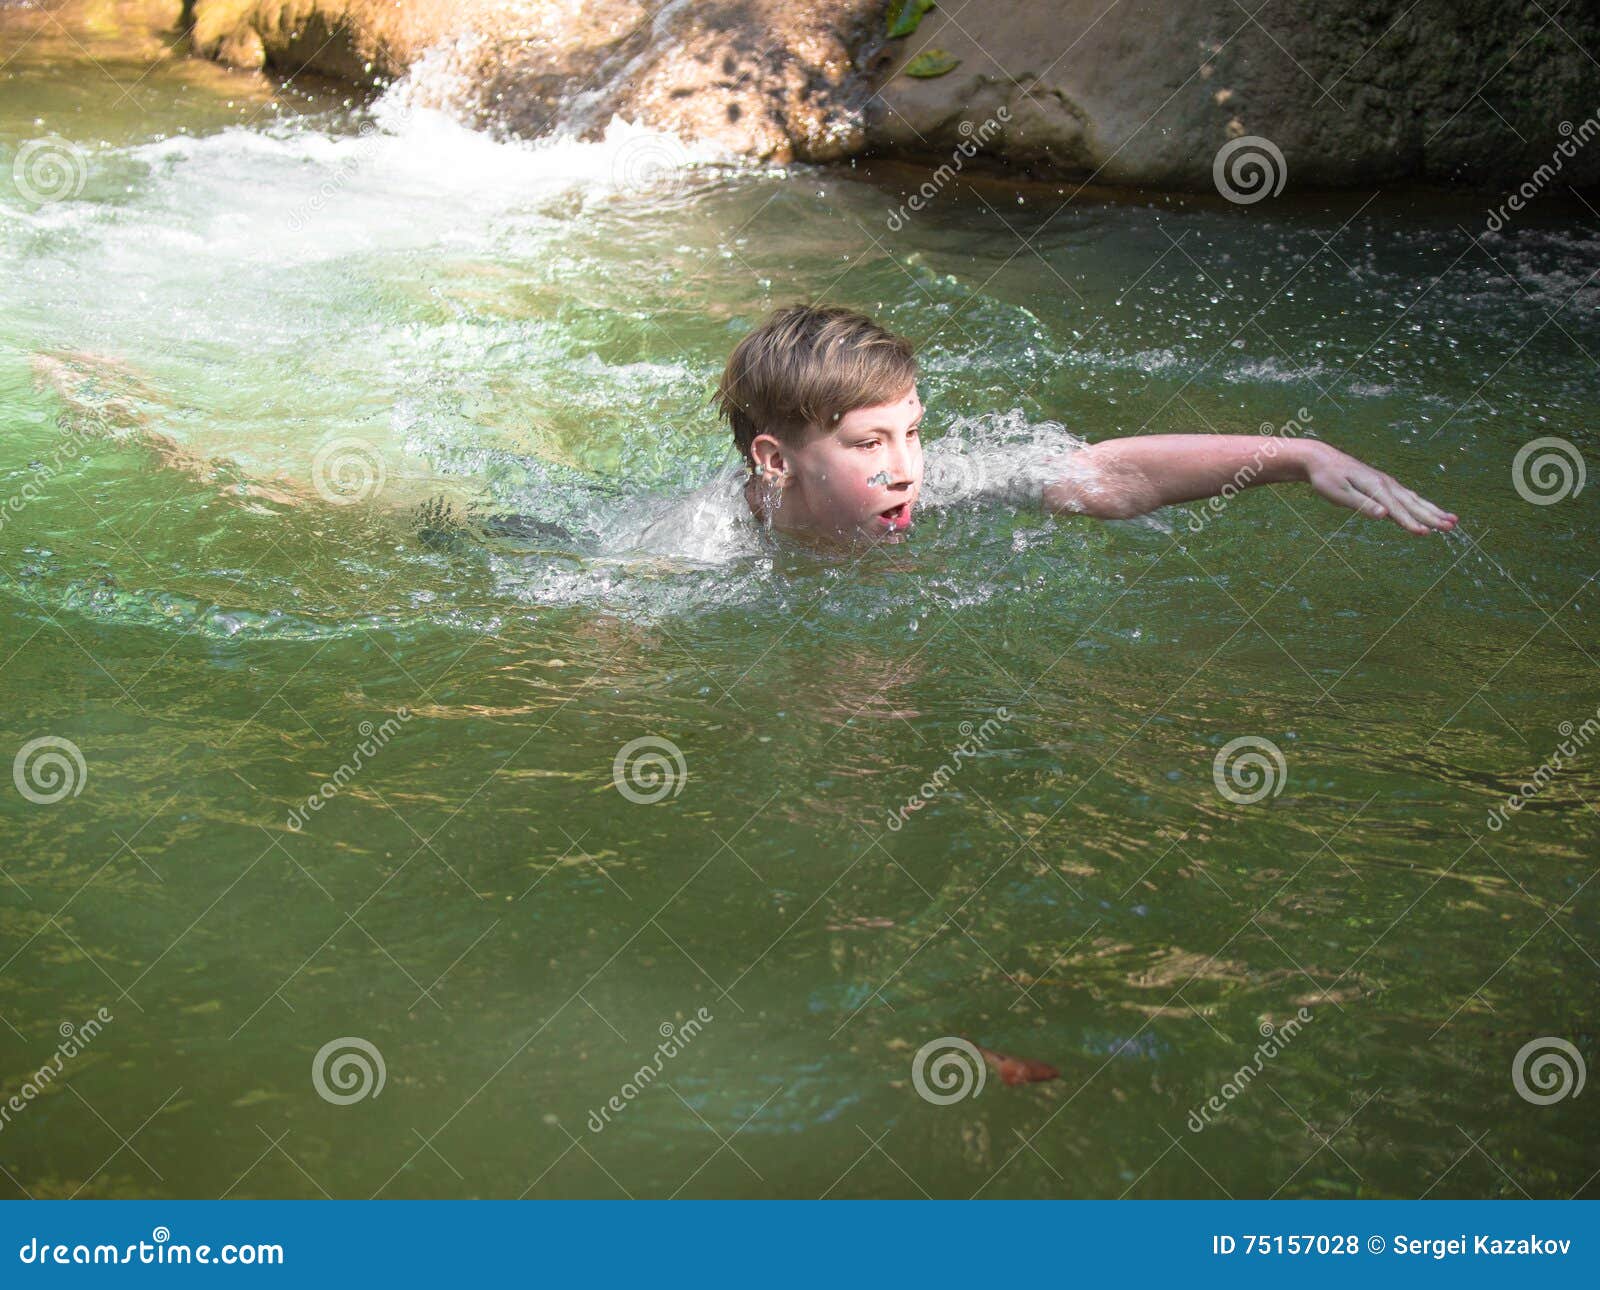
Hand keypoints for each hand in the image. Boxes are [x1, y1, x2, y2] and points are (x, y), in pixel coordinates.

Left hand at [1301, 443, 1457, 534]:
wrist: (1321, 459)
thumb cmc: (1327, 478)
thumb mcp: (1339, 494)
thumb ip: (1362, 505)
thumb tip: (1384, 515)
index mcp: (1376, 487)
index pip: (1397, 510)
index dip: (1411, 522)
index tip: (1425, 533)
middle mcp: (1386, 484)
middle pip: (1413, 504)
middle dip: (1433, 516)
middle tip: (1452, 527)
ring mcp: (1387, 484)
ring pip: (1414, 500)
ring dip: (1433, 511)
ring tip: (1452, 521)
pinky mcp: (1384, 485)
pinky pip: (1407, 498)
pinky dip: (1421, 506)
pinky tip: (1429, 512)